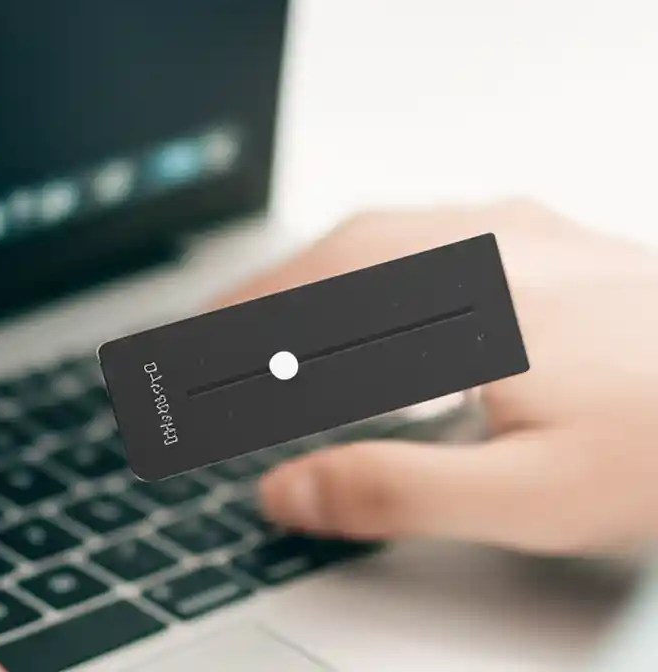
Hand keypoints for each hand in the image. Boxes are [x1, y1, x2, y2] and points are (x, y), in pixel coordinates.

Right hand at [213, 199, 657, 554]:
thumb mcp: (531, 497)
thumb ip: (395, 491)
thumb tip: (282, 493)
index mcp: (454, 309)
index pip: (300, 327)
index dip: (226, 359)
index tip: (173, 385)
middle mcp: (477, 253)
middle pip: (327, 263)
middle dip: (251, 300)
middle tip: (195, 339)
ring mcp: (517, 235)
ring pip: (376, 235)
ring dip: (306, 269)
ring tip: (263, 308)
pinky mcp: (551, 236)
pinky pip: (428, 228)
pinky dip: (369, 253)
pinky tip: (375, 270)